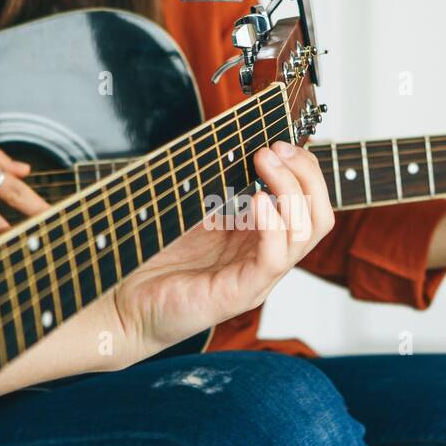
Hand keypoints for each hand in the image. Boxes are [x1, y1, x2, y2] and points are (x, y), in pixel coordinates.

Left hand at [107, 141, 333, 360]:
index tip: (277, 142)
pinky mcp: (239, 293)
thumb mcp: (196, 211)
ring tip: (264, 163)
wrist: (126, 304)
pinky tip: (256, 201)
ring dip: (289, 190)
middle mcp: (267, 258)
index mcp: (261, 238)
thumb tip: (232, 142)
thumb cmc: (158, 260)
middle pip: (319, 217)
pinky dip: (273, 226)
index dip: (304, 169)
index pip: (310, 203)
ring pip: (304, 235)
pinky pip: (274, 259)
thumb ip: (219, 186)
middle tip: (274, 149)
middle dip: (305, 175)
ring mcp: (257, 278)